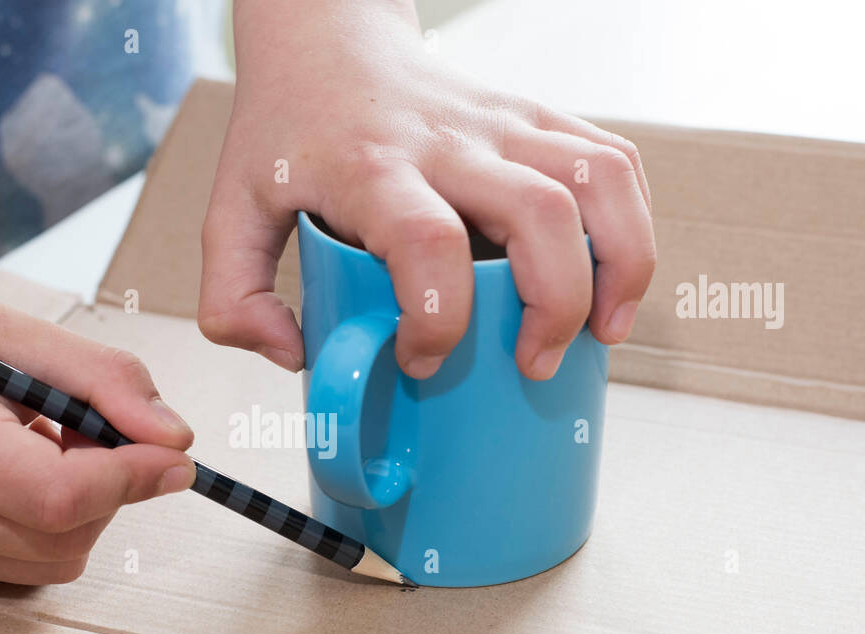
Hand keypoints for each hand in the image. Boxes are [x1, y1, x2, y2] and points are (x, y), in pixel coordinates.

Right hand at [0, 277, 194, 583]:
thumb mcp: (30, 335)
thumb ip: (109, 383)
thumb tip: (176, 442)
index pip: (59, 497)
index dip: (131, 479)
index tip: (176, 457)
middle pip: (68, 535)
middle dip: (108, 487)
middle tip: (87, 426)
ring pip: (59, 558)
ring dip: (83, 507)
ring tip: (45, 444)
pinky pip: (32, 565)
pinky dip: (52, 524)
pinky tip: (20, 474)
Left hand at [200, 0, 655, 379]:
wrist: (327, 41)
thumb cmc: (287, 132)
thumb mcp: (232, 210)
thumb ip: (233, 296)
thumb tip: (296, 358)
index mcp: (371, 169)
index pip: (424, 242)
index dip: (437, 318)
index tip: (420, 360)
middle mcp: (448, 141)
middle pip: (538, 213)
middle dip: (556, 304)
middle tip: (534, 363)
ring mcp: (502, 123)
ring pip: (597, 181)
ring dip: (620, 265)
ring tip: (603, 331)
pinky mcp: (535, 116)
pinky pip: (612, 161)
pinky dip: (632, 224)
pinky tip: (614, 278)